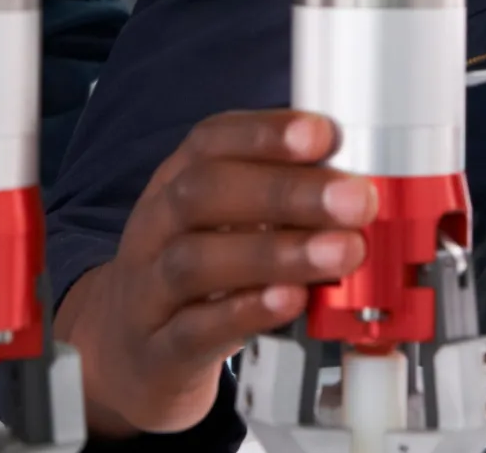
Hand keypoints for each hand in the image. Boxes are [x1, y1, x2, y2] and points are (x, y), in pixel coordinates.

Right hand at [57, 110, 377, 436]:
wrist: (130, 352)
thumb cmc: (195, 275)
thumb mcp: (228, 224)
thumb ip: (283, 199)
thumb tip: (356, 181)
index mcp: (176, 183)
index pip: (210, 141)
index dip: (266, 134)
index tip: (323, 134)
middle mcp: (156, 227)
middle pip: (203, 193)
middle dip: (285, 191)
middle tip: (352, 200)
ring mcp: (149, 289)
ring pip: (196, 260)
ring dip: (276, 253)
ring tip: (338, 252)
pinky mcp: (159, 350)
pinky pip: (195, 329)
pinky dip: (246, 313)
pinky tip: (291, 301)